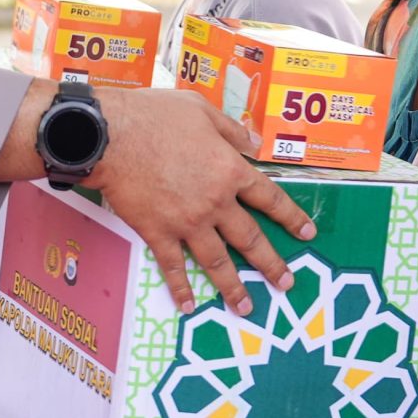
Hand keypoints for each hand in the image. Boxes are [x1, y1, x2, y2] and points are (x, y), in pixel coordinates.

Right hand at [89, 87, 314, 315]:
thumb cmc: (155, 115)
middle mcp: (215, 203)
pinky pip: (173, 267)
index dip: (291, 217)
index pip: (270, 199)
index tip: (306, 233)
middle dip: (271, 264)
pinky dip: (181, 288)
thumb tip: (254, 141)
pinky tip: (190, 305)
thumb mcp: (201, 110)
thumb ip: (231, 129)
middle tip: (286, 282)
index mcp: (230, 171)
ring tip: (247, 307)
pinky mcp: (158, 233)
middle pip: (250, 238)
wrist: (110, 136)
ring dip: (234, 287)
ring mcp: (187, 222)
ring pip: (217, 261)